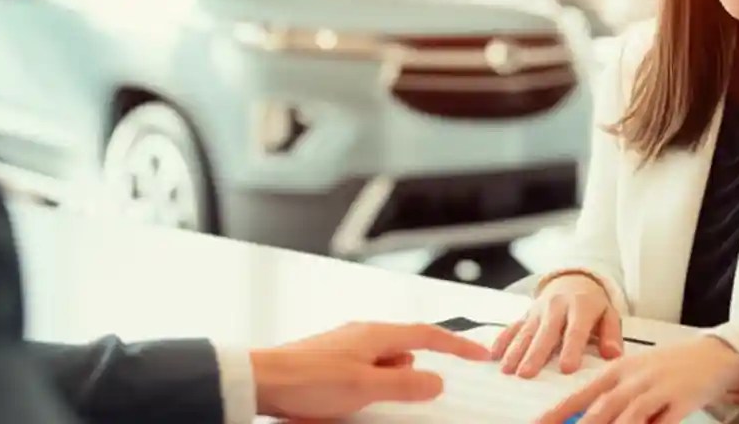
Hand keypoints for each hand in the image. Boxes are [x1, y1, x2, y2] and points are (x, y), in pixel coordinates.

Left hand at [250, 321, 490, 419]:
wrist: (259, 380)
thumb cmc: (307, 380)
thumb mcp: (365, 387)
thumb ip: (404, 384)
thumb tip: (436, 381)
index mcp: (376, 334)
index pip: (428, 334)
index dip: (457, 345)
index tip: (479, 355)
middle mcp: (362, 334)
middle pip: (405, 349)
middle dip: (414, 373)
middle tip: (417, 396)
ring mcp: (345, 347)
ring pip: (383, 363)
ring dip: (388, 383)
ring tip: (371, 404)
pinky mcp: (330, 362)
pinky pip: (363, 372)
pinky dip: (370, 386)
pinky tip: (355, 404)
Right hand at [492, 273, 621, 378]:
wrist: (572, 280)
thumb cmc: (592, 305)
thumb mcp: (608, 314)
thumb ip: (611, 334)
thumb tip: (612, 354)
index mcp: (580, 307)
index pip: (575, 330)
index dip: (571, 349)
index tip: (566, 368)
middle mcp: (556, 307)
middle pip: (545, 333)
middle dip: (535, 354)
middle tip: (527, 374)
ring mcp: (538, 310)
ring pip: (525, 332)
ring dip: (515, 351)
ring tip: (508, 371)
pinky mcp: (525, 314)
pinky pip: (512, 327)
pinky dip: (502, 340)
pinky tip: (494, 355)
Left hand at [535, 336, 738, 423]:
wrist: (712, 355)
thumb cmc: (668, 367)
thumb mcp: (635, 375)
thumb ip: (611, 396)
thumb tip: (588, 416)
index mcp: (617, 371)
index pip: (581, 395)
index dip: (558, 413)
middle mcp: (634, 380)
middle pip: (602, 411)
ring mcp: (657, 390)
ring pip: (628, 418)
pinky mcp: (681, 402)